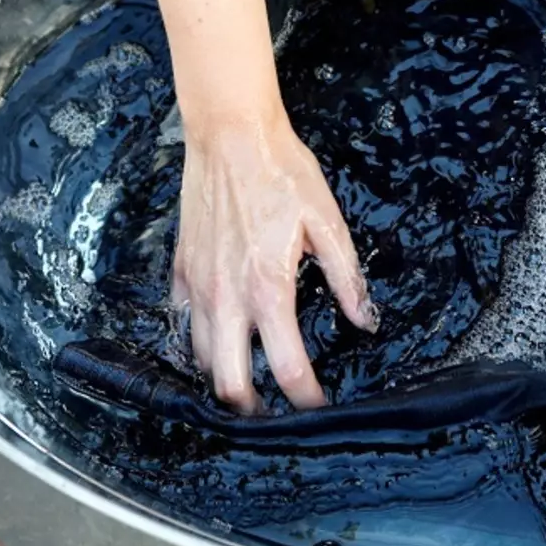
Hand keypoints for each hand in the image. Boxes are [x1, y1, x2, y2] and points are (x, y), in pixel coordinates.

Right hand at [172, 110, 377, 412]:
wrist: (230, 134)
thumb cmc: (282, 173)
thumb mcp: (328, 223)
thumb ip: (347, 278)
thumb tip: (364, 320)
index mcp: (268, 289)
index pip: (288, 368)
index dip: (307, 398)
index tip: (319, 407)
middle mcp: (226, 296)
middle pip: (228, 382)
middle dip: (252, 407)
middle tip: (275, 411)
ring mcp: (197, 285)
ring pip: (202, 357)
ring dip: (225, 375)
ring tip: (250, 377)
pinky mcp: (181, 270)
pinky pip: (185, 322)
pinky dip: (202, 339)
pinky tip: (223, 334)